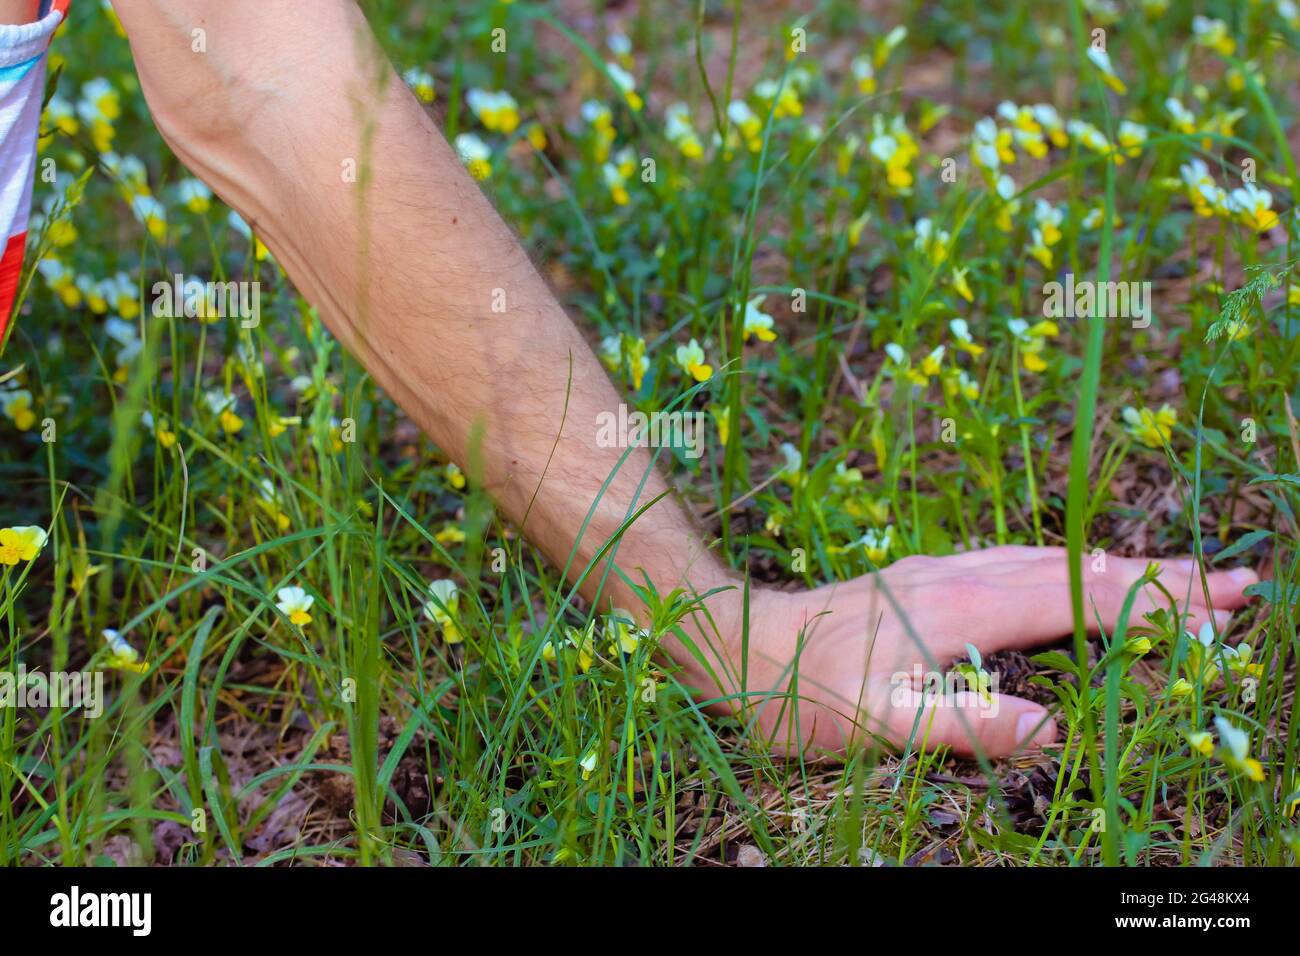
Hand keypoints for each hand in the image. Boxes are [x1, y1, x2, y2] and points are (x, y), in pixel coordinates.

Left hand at [732, 547, 1256, 757]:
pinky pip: (1020, 563)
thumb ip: (967, 723)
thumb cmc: (800, 690)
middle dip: (1161, 577)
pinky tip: (1074, 578)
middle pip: (1078, 568)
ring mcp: (942, 572)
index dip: (1154, 609)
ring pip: (1051, 560)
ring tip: (1181, 579)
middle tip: (1236, 584)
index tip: (1219, 616)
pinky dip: (1071, 569)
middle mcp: (960, 575)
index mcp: (962, 607)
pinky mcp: (926, 580)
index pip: (1078, 601)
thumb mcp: (879, 722)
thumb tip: (1054, 730)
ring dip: (1121, 568)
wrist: (738, 641)